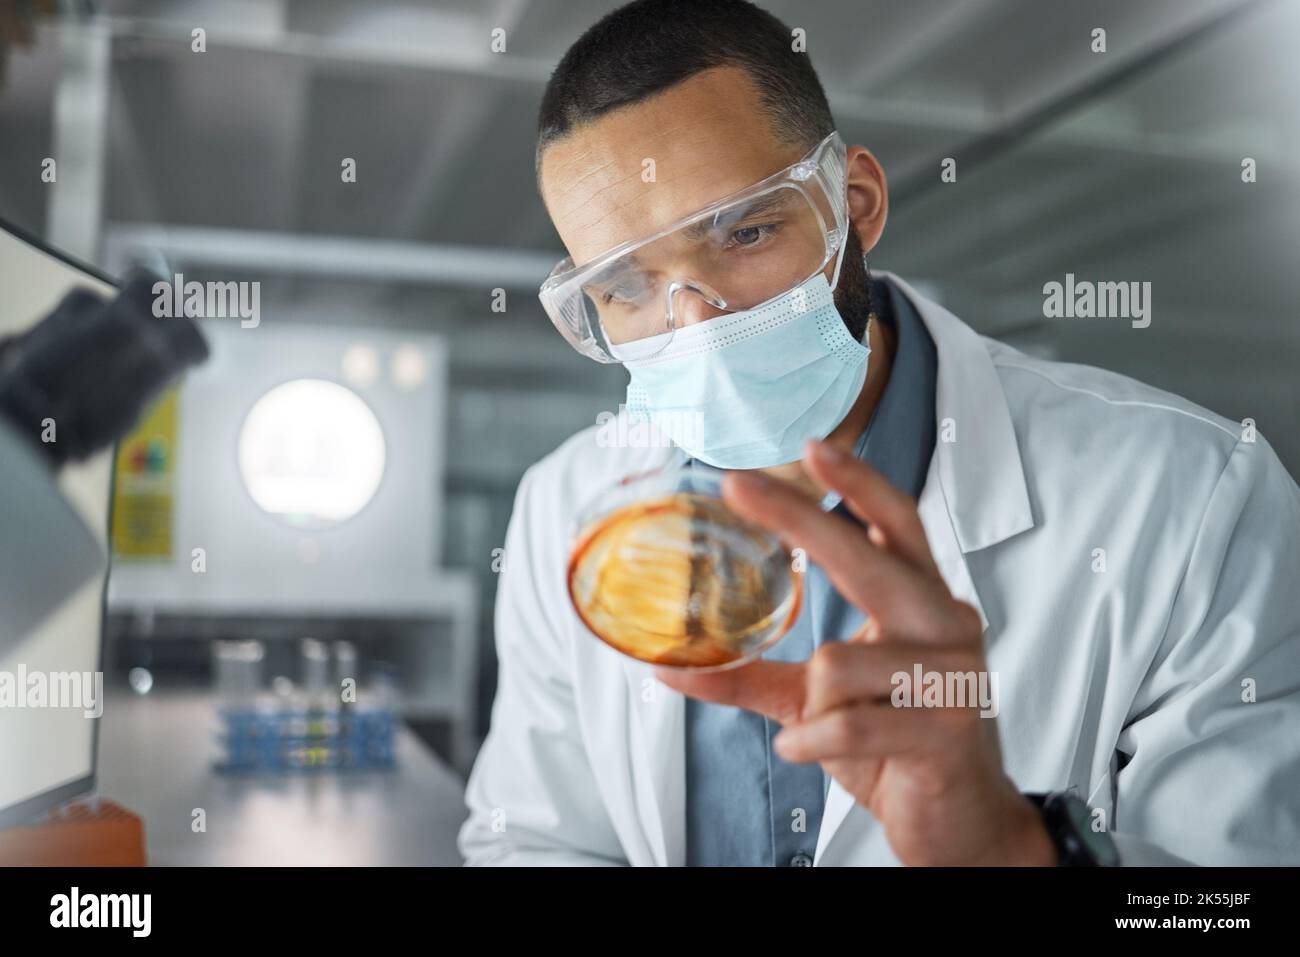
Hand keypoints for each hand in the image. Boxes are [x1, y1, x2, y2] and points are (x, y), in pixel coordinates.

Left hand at [654, 439, 1054, 865]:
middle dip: (799, 520)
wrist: (961, 822)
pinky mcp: (948, 730)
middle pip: (869, 557)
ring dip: (810, 704)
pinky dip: (811, 742)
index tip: (811, 445)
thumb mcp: (819, 702)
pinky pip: (845, 725)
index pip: (895, 524)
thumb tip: (671, 667)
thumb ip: (757, 676)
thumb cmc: (896, 746)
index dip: (856, 483)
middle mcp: (946, 625)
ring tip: (824, 726)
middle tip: (738, 483)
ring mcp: (954, 677)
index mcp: (923, 603)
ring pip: (837, 662)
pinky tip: (810, 750)